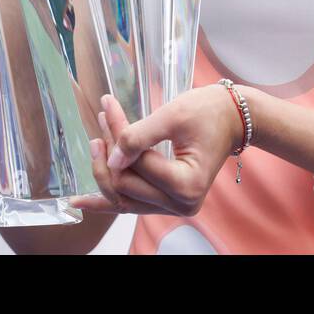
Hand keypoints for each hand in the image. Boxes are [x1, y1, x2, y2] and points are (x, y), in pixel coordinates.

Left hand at [72, 86, 243, 217]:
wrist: (232, 118)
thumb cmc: (208, 112)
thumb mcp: (172, 116)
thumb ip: (139, 137)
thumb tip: (111, 159)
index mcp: (186, 184)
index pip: (135, 164)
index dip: (117, 136)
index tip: (108, 106)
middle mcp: (182, 204)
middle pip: (126, 185)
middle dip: (109, 151)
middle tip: (103, 119)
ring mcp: (175, 206)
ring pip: (124, 199)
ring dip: (104, 173)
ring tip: (94, 143)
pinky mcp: (168, 202)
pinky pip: (132, 203)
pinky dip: (107, 200)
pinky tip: (81, 201)